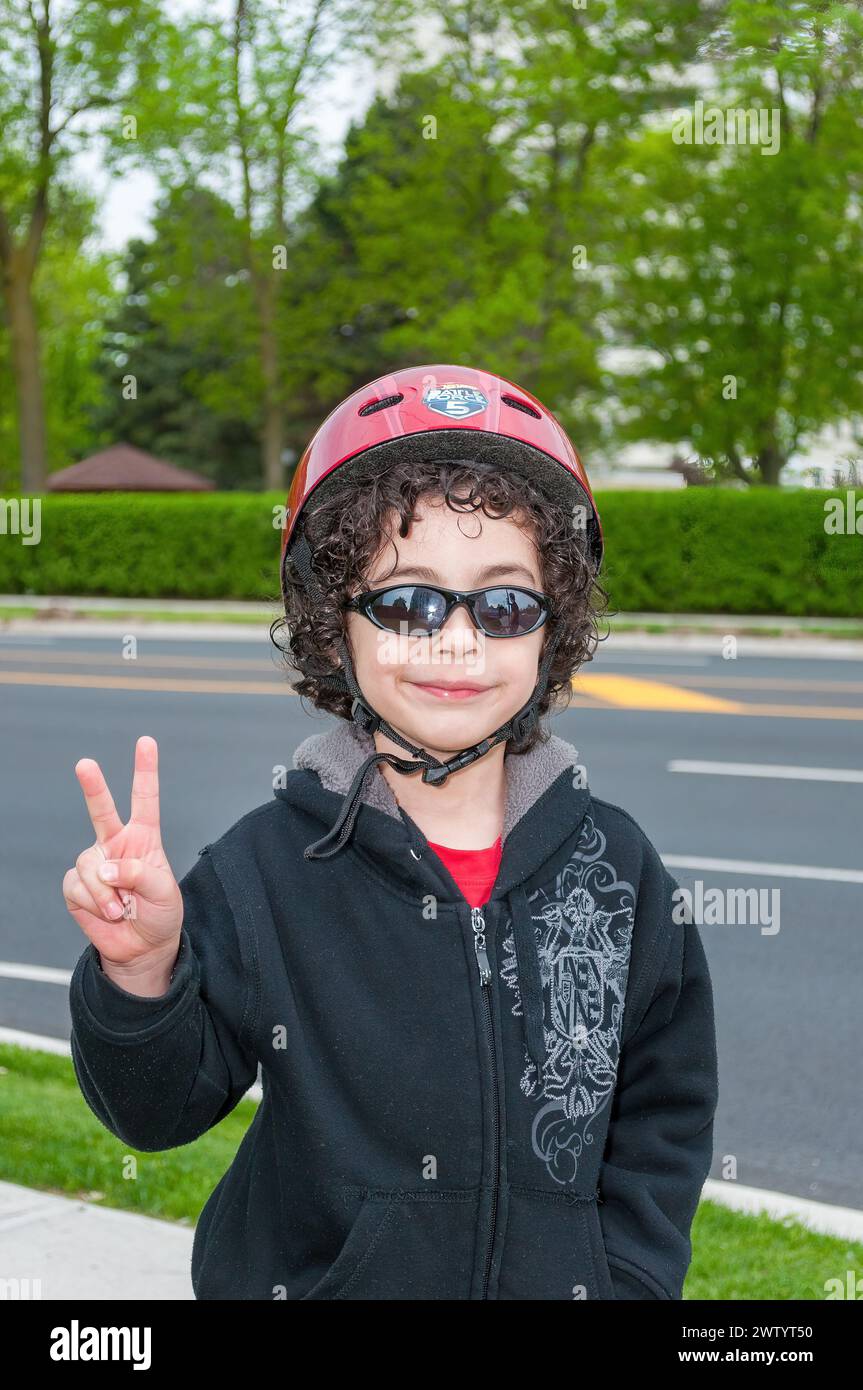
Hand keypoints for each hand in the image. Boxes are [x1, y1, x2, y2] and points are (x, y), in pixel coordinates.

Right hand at [63, 736, 182, 968]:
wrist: (142, 947)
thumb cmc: (159, 914)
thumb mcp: (164, 893)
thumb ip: (139, 874)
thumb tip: (106, 867)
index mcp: (144, 839)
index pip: (144, 799)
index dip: (145, 770)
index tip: (146, 742)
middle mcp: (116, 844)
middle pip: (101, 809)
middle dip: (92, 786)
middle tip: (85, 764)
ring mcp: (95, 863)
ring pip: (90, 865)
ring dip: (105, 893)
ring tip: (121, 909)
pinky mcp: (77, 885)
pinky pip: (78, 886)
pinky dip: (94, 903)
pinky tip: (107, 913)